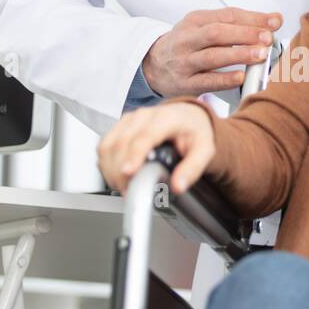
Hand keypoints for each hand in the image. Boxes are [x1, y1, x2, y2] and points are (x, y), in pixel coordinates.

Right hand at [97, 102, 215, 195]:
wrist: (188, 117)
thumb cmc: (194, 131)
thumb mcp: (204, 150)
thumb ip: (192, 169)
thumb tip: (178, 186)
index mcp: (166, 118)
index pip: (145, 137)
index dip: (133, 155)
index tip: (128, 173)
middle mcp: (144, 116)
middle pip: (121, 144)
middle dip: (120, 172)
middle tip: (128, 192)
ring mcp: (129, 120)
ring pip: (108, 145)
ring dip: (110, 170)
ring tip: (122, 187)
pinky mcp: (119, 127)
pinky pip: (103, 146)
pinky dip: (105, 164)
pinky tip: (116, 176)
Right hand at [143, 7, 282, 97]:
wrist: (152, 66)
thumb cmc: (186, 45)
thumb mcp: (204, 27)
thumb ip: (237, 24)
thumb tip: (274, 21)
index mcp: (195, 21)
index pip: (226, 15)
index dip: (252, 18)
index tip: (274, 22)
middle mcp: (187, 39)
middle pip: (217, 33)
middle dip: (245, 34)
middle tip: (267, 38)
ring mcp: (184, 62)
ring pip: (212, 56)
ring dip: (238, 55)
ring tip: (260, 55)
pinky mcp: (184, 83)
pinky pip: (206, 81)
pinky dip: (225, 79)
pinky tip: (241, 77)